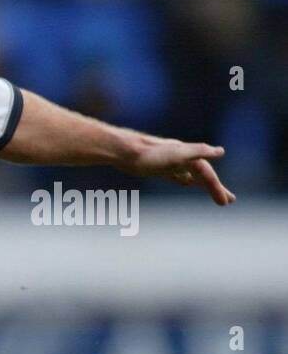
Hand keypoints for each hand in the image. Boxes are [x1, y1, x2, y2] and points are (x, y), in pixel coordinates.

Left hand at [117, 136, 234, 205]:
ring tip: (214, 194)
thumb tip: (221, 151)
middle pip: (203, 176)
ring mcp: (171, 163)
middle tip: (229, 202)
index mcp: (189, 156)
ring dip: (204, 184)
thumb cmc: (150, 154)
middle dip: (216, 188)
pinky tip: (187, 182)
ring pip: (193, 175)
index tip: (226, 203)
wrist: (125, 150)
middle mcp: (183, 159)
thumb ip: (199, 151)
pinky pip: (177, 174)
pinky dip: (185, 179)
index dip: (217, 189)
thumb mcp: (177, 153)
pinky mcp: (159, 167)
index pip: (208, 175)